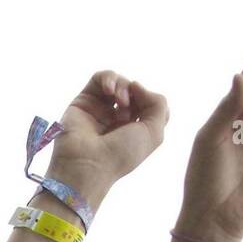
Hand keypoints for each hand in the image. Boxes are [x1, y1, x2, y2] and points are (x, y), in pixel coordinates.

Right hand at [45, 71, 169, 208]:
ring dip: (123, 86)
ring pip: (118, 82)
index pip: (149, 104)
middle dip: (136, 93)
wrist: (87, 163)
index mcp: (134, 130)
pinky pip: (99, 78)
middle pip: (135, 91)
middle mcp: (117, 119)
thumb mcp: (154, 132)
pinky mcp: (84, 101)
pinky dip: (108, 78)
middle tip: (128, 106)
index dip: (151, 101)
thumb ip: (158, 103)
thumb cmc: (121, 154)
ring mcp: (100, 110)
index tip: (145, 109)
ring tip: (120, 100)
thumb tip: (135, 85)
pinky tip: (109, 90)